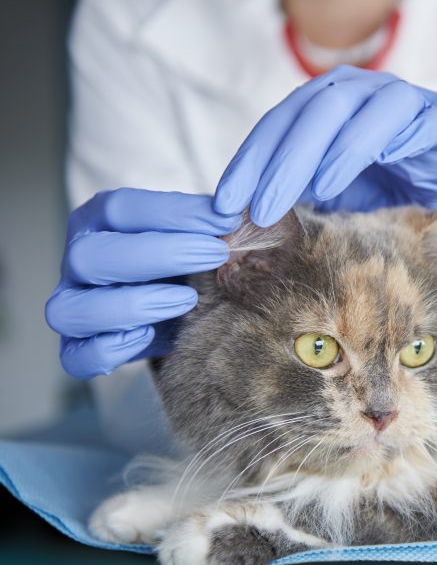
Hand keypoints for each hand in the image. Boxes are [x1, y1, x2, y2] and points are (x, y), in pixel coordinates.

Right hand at [45, 189, 239, 379]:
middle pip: (90, 255)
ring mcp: (71, 305)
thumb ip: (210, 224)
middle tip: (216, 255)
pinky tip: (149, 337)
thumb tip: (236, 215)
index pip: (121, 208)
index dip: (174, 212)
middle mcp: (78, 259)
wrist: (179, 310)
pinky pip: (76, 356)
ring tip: (188, 300)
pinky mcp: (77, 347)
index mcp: (100, 220)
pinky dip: (109, 350)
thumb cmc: (187, 262)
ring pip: (71, 308)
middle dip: (159, 255)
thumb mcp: (197, 236)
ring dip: (133, 305)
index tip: (226, 220)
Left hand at [212, 65, 436, 225]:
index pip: (283, 119)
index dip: (252, 158)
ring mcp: (412, 98)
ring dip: (338, 150)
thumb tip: (225, 212)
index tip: (227, 201)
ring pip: (371, 107)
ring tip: (316, 191)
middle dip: (286, 160)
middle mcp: (368, 88)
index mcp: (329, 98)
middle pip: (322, 108)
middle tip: (262, 208)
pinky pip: (429, 119)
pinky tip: (386, 160)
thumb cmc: (370, 200)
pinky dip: (407, 136)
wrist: (431, 212)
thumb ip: (281, 192)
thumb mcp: (316, 196)